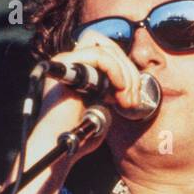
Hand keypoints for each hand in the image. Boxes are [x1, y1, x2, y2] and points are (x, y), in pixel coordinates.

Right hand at [8, 35, 145, 193]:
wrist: (60, 146)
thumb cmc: (80, 136)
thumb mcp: (104, 110)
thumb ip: (112, 93)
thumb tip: (130, 83)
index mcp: (80, 71)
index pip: (109, 53)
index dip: (127, 71)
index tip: (132, 99)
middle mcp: (72, 62)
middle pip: (110, 47)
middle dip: (130, 72)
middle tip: (133, 101)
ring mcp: (67, 61)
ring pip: (107, 49)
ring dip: (126, 75)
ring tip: (127, 101)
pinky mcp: (66, 64)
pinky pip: (100, 56)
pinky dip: (116, 71)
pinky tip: (119, 90)